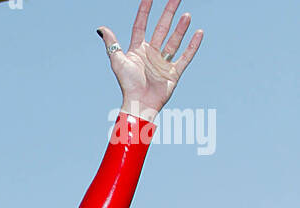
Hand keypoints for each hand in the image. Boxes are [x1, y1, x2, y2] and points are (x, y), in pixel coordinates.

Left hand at [99, 1, 203, 121]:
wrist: (139, 105)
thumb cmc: (127, 85)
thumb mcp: (118, 62)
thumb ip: (112, 44)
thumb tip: (101, 28)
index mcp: (137, 50)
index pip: (141, 25)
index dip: (145, 11)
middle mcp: (151, 54)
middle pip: (161, 28)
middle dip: (168, 12)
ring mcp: (162, 63)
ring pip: (174, 41)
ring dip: (180, 28)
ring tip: (186, 15)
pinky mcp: (173, 73)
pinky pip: (185, 57)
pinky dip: (192, 46)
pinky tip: (199, 33)